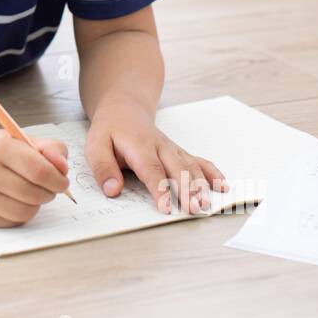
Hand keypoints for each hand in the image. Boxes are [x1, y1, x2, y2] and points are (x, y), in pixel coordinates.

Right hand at [0, 130, 70, 227]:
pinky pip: (13, 221)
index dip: (58, 179)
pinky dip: (21, 213)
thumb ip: (48, 149)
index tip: (62, 181)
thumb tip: (64, 168)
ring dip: (37, 204)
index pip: (40, 171)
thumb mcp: (19, 140)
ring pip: (26, 211)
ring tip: (32, 193)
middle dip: (50, 193)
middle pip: (35, 193)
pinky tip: (15, 200)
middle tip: (49, 188)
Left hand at [85, 99, 228, 214]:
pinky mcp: (179, 153)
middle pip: (178, 169)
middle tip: (194, 209)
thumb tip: (112, 190)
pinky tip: (223, 186)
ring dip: (201, 185)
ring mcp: (173, 150)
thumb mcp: (95, 145)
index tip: (166, 207)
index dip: (160, 189)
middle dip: (187, 189)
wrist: (125, 107)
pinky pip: (199, 161)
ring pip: (191, 166)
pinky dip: (212, 173)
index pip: (151, 170)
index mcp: (139, 146)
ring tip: (206, 204)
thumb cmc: (110, 129)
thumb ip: (103, 168)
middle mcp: (161, 147)